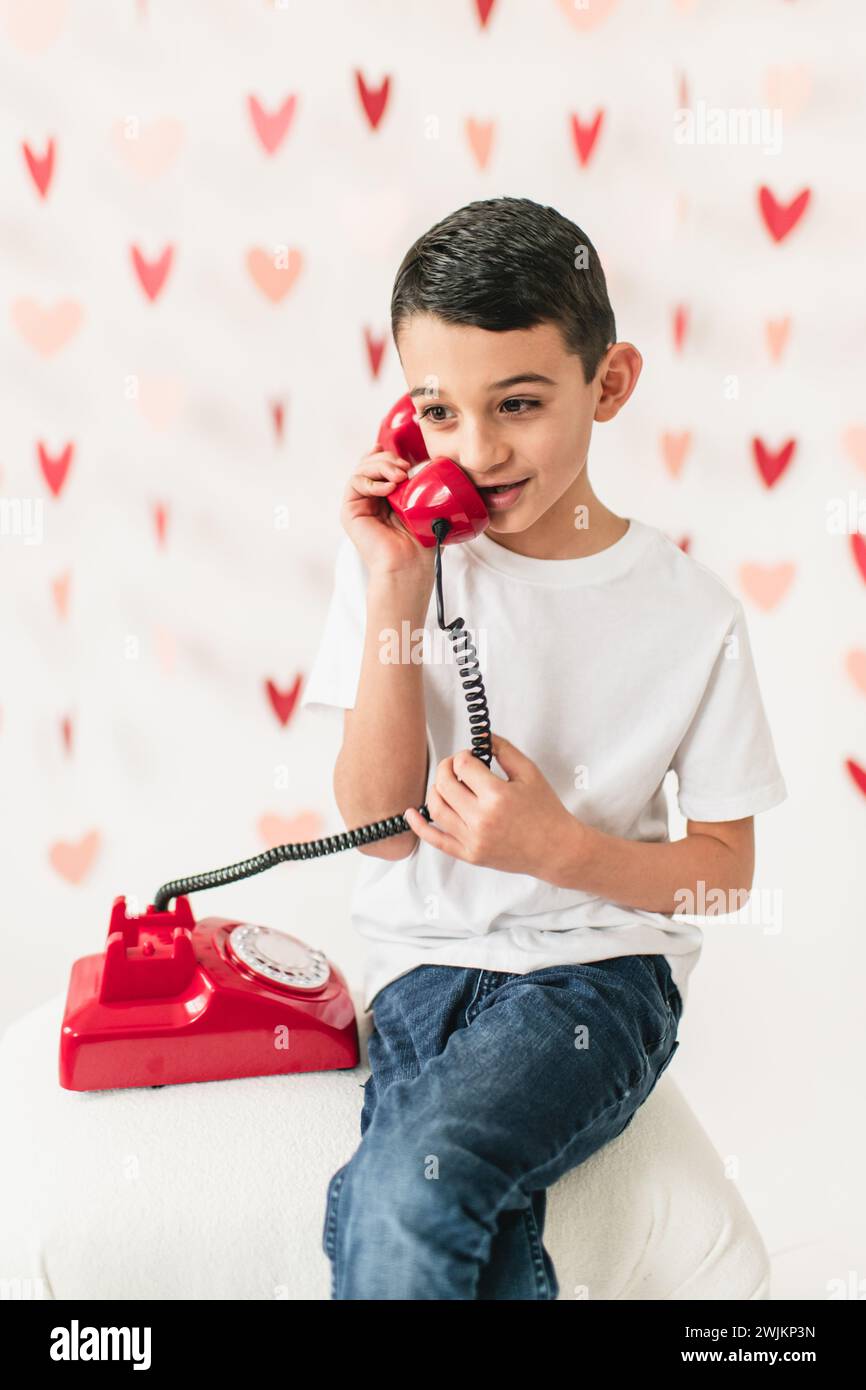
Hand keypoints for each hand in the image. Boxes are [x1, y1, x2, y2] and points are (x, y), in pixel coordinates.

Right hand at [341, 445, 436, 581]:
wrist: (410, 565)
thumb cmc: (422, 542)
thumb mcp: (425, 506)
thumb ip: (421, 485)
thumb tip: (429, 464)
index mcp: (388, 498)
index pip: (382, 466)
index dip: (389, 456)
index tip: (406, 457)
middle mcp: (371, 500)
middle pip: (371, 463)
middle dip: (389, 460)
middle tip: (406, 468)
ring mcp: (360, 505)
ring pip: (362, 469)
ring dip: (382, 466)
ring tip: (400, 476)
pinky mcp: (350, 511)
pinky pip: (355, 482)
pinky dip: (372, 480)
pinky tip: (389, 489)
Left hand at [404, 732, 581, 879]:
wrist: (555, 849)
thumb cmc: (546, 811)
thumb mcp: (530, 773)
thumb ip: (504, 750)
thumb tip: (481, 735)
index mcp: (497, 796)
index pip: (463, 765)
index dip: (465, 755)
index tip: (473, 758)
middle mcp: (481, 819)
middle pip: (444, 784)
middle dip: (446, 767)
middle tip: (456, 766)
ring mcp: (472, 840)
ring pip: (435, 808)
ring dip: (435, 789)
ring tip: (446, 784)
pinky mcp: (469, 855)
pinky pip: (435, 840)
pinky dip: (419, 826)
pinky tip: (411, 813)